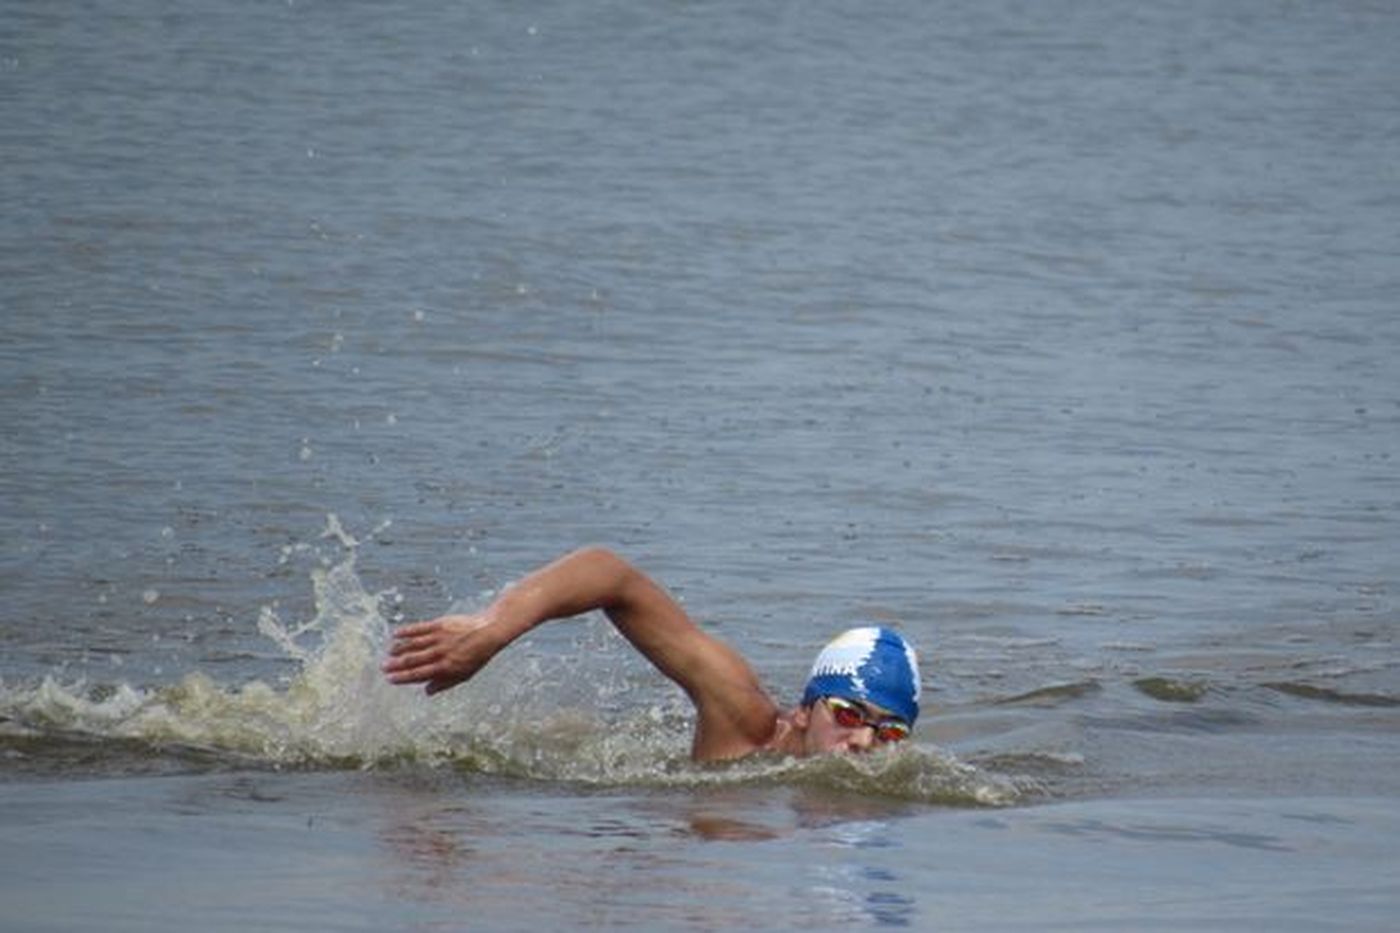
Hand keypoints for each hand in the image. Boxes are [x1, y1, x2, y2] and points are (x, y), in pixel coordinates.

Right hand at [382, 612, 503, 695]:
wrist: (488, 631)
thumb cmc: (476, 655)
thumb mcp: (464, 675)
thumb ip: (444, 683)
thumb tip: (426, 691)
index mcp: (445, 668)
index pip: (418, 674)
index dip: (402, 677)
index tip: (390, 679)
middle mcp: (440, 653)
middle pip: (413, 660)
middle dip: (396, 665)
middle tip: (383, 667)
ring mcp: (439, 638)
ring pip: (413, 644)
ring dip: (398, 649)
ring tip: (388, 653)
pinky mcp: (440, 624)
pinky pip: (419, 628)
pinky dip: (406, 631)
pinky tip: (395, 634)